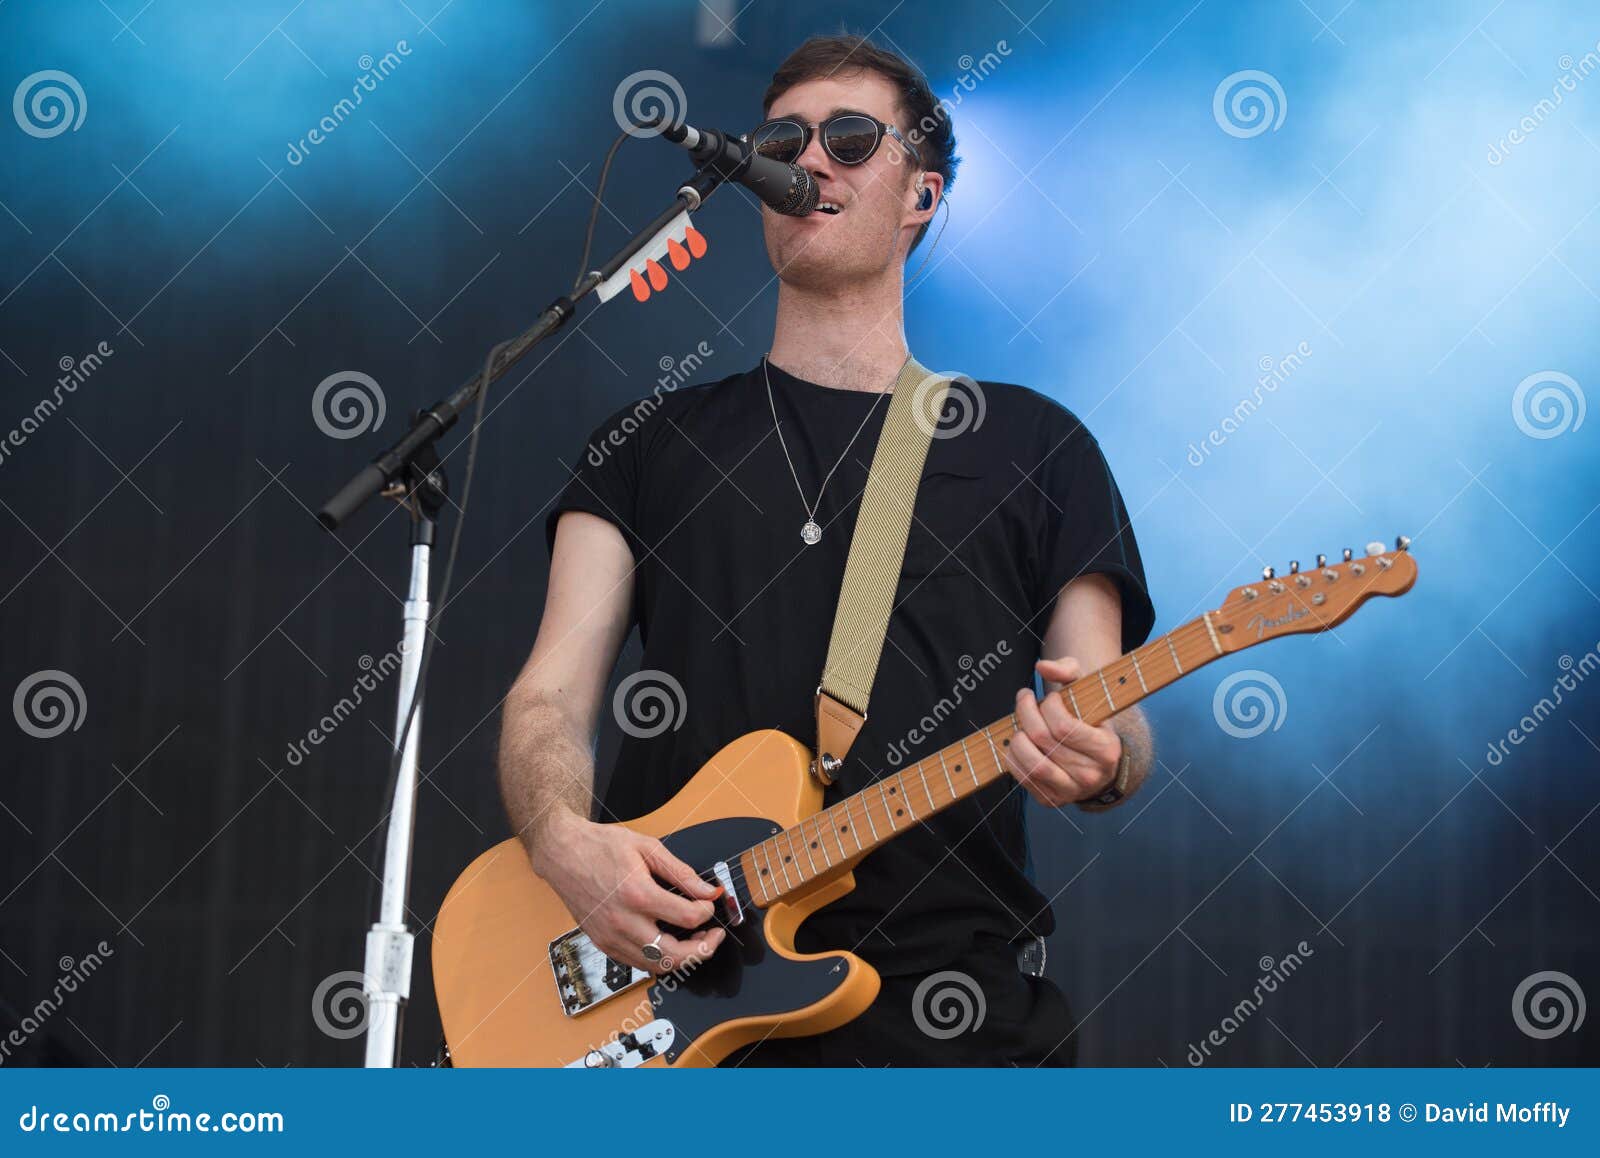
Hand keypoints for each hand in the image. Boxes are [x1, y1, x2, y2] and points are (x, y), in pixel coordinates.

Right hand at [528, 810, 726, 974]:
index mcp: (637, 894)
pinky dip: (658, 959)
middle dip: (702, 950)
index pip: (687, 918)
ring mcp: (610, 937)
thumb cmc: (600, 846)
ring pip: (656, 967)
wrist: (562, 853)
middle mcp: (623, 922)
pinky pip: (637, 963)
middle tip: (712, 937)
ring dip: (681, 959)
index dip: (707, 912)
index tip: (709, 904)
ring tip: (692, 939)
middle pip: (674, 956)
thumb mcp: (647, 848)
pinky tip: (666, 941)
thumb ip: (681, 873)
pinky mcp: (602, 943)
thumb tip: (707, 891)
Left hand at [1006, 656, 1121, 806]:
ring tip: (1020, 724)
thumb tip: (1042, 667)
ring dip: (1017, 738)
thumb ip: (1068, 670)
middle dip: (1027, 713)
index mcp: (1106, 749)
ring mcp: (1071, 791)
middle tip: (1025, 699)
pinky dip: (1013, 757)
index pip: (1064, 726)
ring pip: (1033, 764)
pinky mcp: (1051, 800)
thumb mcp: (1088, 693)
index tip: (1049, 698)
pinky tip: (1018, 742)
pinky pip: (1023, 778)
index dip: (1048, 706)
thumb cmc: (1088, 722)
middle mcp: (1091, 775)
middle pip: (1043, 740)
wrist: (1096, 765)